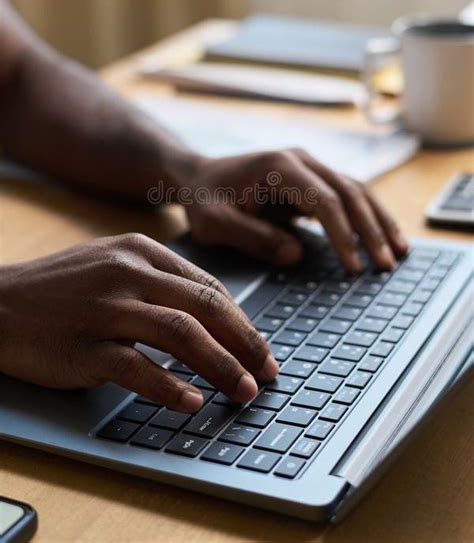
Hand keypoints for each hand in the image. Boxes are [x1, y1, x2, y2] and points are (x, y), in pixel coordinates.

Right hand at [0, 233, 277, 410]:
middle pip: (203, 306)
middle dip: (244, 342)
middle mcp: (127, 273)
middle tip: (267, 372)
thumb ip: (159, 280)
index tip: (260, 348)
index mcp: (140, 250)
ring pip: (180, 333)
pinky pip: (136, 366)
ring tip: (243, 390)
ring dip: (219, 365)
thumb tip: (212, 312)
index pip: (207, 286)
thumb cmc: (62, 288)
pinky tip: (192, 401)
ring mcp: (105, 307)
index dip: (241, 321)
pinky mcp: (83, 344)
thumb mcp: (112, 264)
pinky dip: (169, 385)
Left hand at [184, 149, 407, 272]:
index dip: (342, 234)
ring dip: (378, 221)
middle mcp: (301, 160)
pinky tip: (383, 238)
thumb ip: (252, 236)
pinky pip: (348, 197)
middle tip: (384, 266)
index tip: (352, 267)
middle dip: (370, 230)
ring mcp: (310, 167)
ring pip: (356, 190)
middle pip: (349, 191)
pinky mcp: (313, 181)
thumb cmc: (204, 199)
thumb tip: (296, 255)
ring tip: (398, 253)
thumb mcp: (214, 222)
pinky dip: (368, 217)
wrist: (199, 177)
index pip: (324, 200)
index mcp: (279, 165)